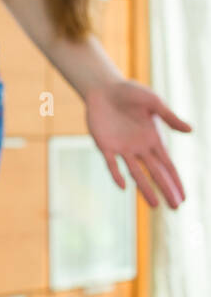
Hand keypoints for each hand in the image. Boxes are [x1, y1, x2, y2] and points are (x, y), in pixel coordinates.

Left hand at [84, 78, 190, 208]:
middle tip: (175, 208)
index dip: (175, 181)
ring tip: (154, 206)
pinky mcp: (105, 146)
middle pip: (155, 174)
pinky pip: (111, 164)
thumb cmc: (130, 93)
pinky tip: (124, 186)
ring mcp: (122, 149)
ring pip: (136, 174)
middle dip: (165, 190)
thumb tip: (190, 131)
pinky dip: (117, 174)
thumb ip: (169, 118)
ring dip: (145, 189)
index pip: (167, 165)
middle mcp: (139, 148)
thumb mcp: (153, 103)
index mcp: (153, 139)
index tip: (183, 197)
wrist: (104, 88)